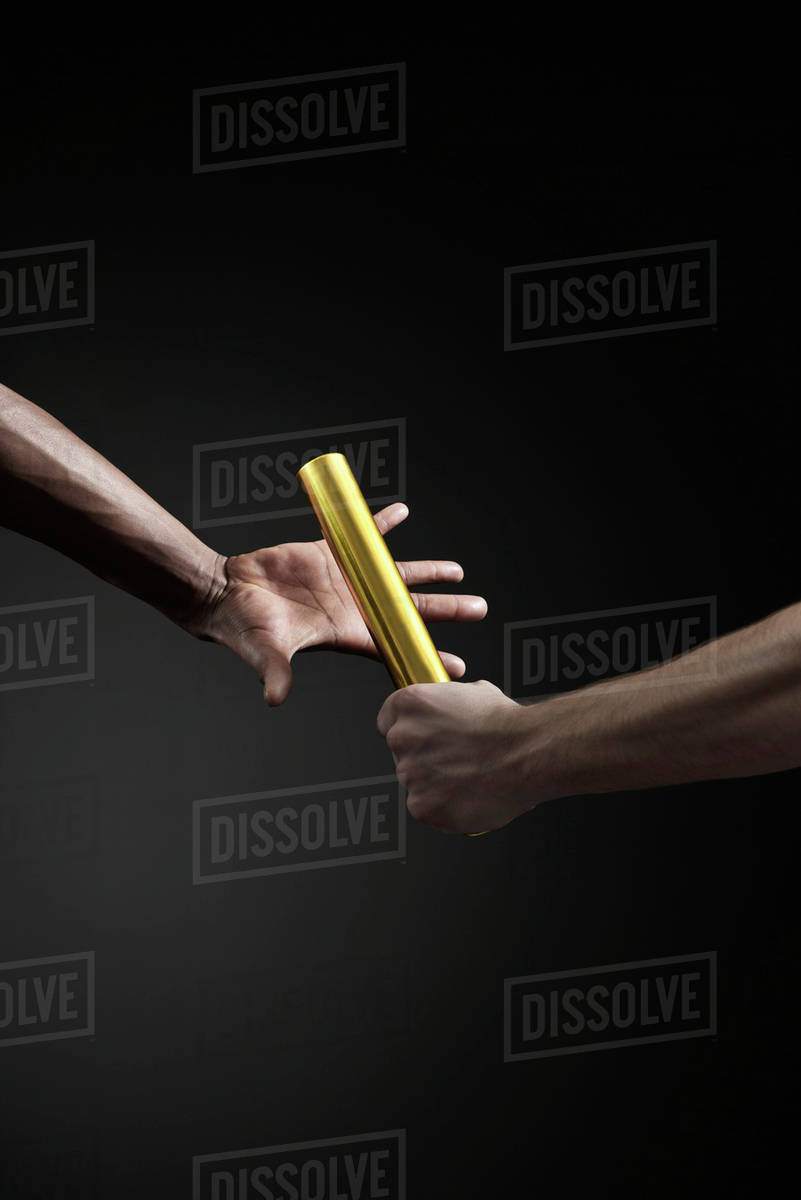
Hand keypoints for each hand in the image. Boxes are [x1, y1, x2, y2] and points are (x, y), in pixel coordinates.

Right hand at [197, 504, 486, 705]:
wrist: (225, 592)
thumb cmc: (244, 627)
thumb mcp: (265, 650)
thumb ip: (276, 672)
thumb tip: (275, 698)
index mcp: (346, 632)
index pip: (397, 646)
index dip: (427, 656)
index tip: (459, 667)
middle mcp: (354, 607)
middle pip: (410, 609)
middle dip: (446, 609)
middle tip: (479, 608)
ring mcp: (346, 580)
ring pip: (397, 574)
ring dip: (427, 570)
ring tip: (457, 571)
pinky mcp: (329, 554)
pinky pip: (364, 536)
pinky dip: (382, 524)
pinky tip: (402, 512)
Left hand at [376, 679, 536, 833]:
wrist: (528, 753)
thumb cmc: (506, 724)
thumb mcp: (472, 693)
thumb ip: (446, 703)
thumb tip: (449, 709)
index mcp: (409, 704)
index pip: (387, 720)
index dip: (407, 729)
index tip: (421, 737)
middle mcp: (403, 737)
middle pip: (401, 753)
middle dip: (424, 757)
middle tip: (455, 758)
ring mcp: (410, 774)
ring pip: (415, 782)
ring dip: (435, 782)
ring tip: (468, 777)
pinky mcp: (422, 807)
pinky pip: (427, 809)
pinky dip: (444, 807)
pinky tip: (468, 795)